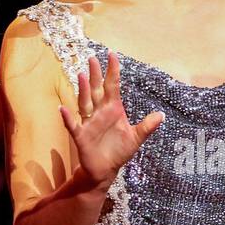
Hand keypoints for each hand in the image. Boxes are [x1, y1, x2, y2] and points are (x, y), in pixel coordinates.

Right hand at [61, 52, 163, 188]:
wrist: (105, 169)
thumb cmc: (118, 151)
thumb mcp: (136, 138)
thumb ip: (147, 126)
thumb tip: (161, 115)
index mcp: (113, 109)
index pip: (112, 86)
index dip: (112, 72)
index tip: (112, 55)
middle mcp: (99, 112)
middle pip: (96, 90)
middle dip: (95, 74)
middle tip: (92, 58)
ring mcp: (89, 122)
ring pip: (85, 102)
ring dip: (83, 90)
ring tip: (81, 75)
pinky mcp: (81, 136)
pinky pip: (73, 125)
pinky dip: (67, 118)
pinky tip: (62, 108)